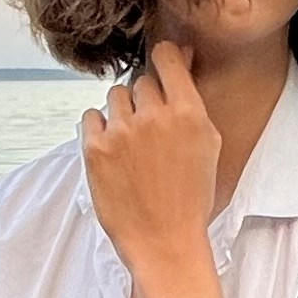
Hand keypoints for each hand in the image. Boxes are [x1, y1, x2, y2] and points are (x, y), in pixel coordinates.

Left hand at [79, 42, 221, 297]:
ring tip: (132, 145)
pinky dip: (99, 129)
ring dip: (122, 113)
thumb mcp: (206, 144)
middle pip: (141, 81)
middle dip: (145, 99)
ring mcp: (122, 131)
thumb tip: (180, 55)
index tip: (161, 69)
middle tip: (150, 131)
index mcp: (188, 112)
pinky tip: (113, 152)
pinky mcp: (95, 149)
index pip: (166, 57)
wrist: (164, 242)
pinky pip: (90, 117)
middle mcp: (154, 116)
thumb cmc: (190, 196)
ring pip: (115, 96)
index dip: (163, 59)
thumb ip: (191, 99)